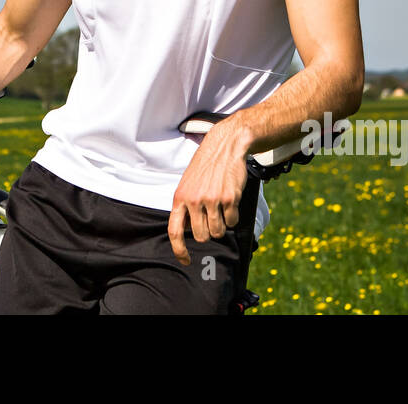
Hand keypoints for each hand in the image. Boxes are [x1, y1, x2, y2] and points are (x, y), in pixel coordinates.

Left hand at [167, 124, 250, 264]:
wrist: (224, 146)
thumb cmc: (205, 167)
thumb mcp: (187, 184)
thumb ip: (185, 206)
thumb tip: (187, 231)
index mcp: (180, 197)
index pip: (175, 231)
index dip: (179, 250)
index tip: (185, 261)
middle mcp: (194, 200)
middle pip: (201, 237)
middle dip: (208, 233)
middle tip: (211, 218)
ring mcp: (212, 200)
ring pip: (218, 232)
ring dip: (221, 226)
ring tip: (220, 208)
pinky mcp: (229, 199)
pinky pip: (232, 222)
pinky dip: (233, 217)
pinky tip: (230, 201)